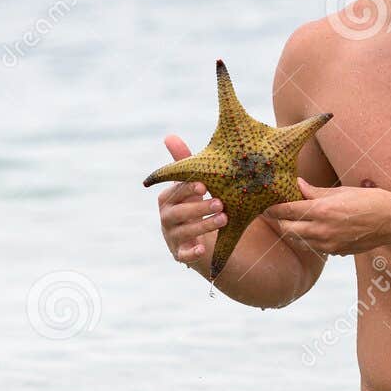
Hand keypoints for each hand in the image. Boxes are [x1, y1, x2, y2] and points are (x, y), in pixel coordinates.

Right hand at [155, 135, 227, 266]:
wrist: (197, 234)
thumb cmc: (195, 202)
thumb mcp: (194, 184)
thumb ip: (184, 163)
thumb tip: (169, 135)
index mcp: (168, 198)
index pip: (176, 191)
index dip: (188, 188)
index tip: (204, 185)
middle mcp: (166, 216)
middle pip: (178, 212)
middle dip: (199, 207)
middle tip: (220, 204)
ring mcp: (172, 236)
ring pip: (183, 231)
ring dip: (203, 225)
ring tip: (224, 219)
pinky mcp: (180, 253)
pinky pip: (183, 255)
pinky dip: (191, 252)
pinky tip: (203, 249)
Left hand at [263, 178, 390, 256]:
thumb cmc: (371, 201)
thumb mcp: (342, 191)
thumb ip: (315, 191)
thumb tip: (297, 185)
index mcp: (322, 211)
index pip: (287, 211)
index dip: (272, 208)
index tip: (264, 204)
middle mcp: (322, 231)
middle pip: (288, 229)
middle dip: (279, 220)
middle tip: (275, 212)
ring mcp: (329, 245)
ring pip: (299, 240)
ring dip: (293, 230)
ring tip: (292, 218)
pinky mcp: (336, 252)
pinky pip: (314, 246)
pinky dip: (309, 237)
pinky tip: (313, 227)